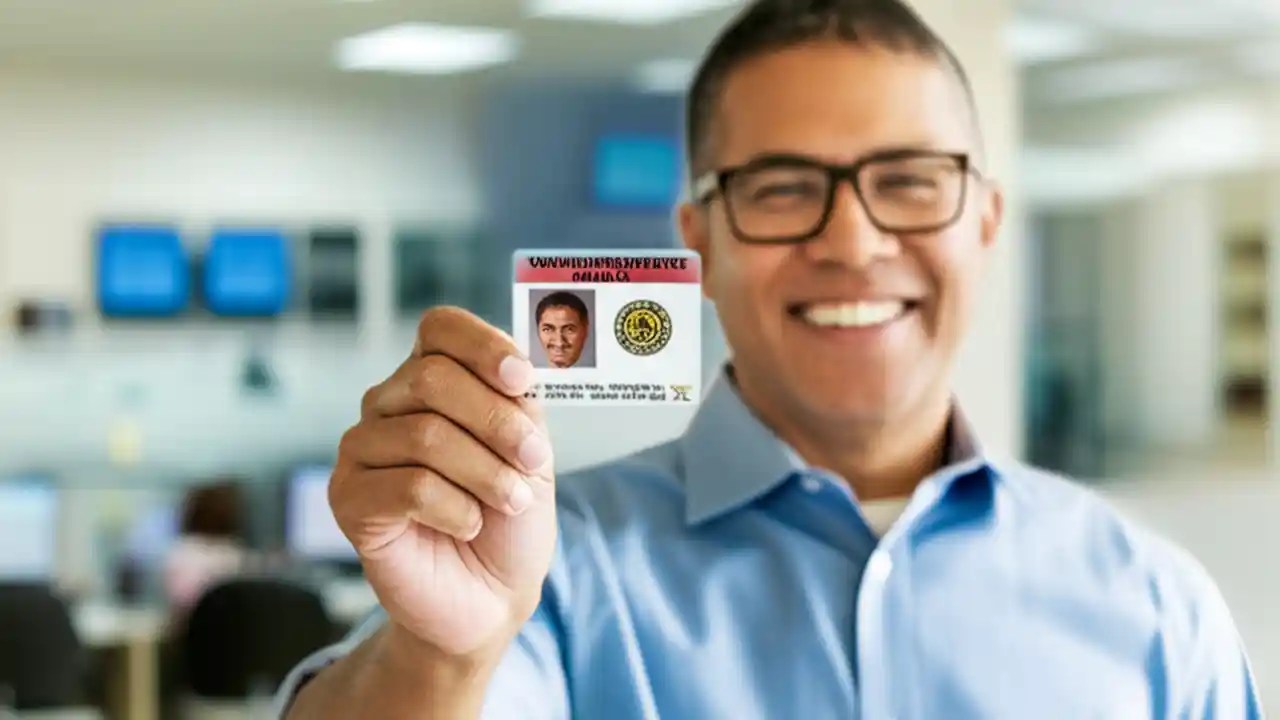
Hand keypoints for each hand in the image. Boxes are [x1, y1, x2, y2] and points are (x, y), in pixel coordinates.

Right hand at [329, 307, 556, 658]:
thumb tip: (518, 368)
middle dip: (497, 421)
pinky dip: (456, 508)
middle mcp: (387, 404)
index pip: (439, 328)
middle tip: (534, 461)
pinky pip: (408, 487)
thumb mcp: (530, 451)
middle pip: (433, 378)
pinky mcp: (347, 498)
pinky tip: (468, 524)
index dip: (482, 345)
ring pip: (425, 435)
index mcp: (430, 378)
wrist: (491, 595)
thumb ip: (520, 404)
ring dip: (486, 472)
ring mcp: (361, 448)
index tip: (524, 380)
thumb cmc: (508, 516)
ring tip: (511, 500)